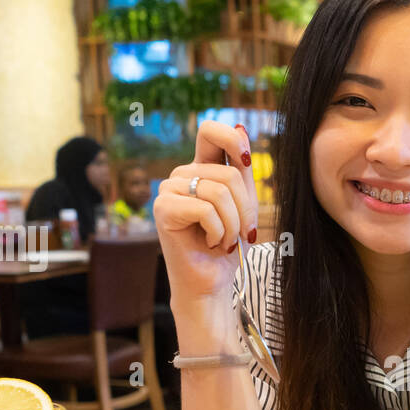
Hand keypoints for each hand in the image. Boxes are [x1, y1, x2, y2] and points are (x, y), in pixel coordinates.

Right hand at [154, 122, 257, 322]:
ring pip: (218, 193)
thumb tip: (242, 127)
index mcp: (201, 169)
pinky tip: (212, 243)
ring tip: (226, 240)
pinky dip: (219, 232)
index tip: (247, 162)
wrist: (212, 282)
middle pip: (228, 174)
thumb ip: (242, 169)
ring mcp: (169, 190)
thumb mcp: (244, 203)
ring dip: (232, 224)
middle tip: (243, 233)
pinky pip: (205, 210)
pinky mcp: (163, 209)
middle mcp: (182, 175)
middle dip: (245, 209)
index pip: (210, 130)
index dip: (231, 138)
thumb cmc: (228, 245)